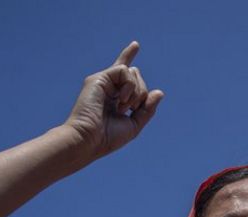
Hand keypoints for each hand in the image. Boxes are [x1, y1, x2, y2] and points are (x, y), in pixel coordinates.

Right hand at [63, 41, 163, 162]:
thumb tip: (159, 92)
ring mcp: (102, 82)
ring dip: (136, 92)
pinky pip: (124, 70)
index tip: (135, 44)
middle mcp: (107, 87)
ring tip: (123, 107)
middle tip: (131, 109)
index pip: (125, 75)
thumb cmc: (107, 138)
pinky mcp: (98, 78)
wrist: (88, 140)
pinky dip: (129, 87)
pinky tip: (120, 101)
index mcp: (114, 97)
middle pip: (136, 74)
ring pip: (132, 71)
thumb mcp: (134, 125)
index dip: (128, 57)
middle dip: (142, 92)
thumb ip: (147, 109)